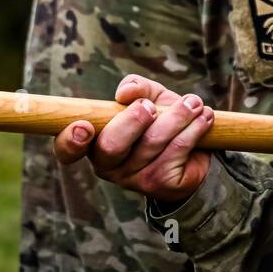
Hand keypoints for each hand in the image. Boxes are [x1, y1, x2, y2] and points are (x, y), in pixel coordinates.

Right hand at [53, 75, 213, 202]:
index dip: (70, 140)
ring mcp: (134, 179)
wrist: (196, 150)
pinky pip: (176, 151)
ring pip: (152, 143)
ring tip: (194, 102)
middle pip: (112, 145)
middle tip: (150, 106)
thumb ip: (136, 87)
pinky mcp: (161, 185)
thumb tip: (124, 92)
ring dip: (178, 117)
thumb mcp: (148, 97)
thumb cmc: (162, 120)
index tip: (84, 125)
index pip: (68, 149)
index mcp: (94, 142)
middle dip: (133, 120)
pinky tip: (204, 118)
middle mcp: (108, 164)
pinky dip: (193, 129)